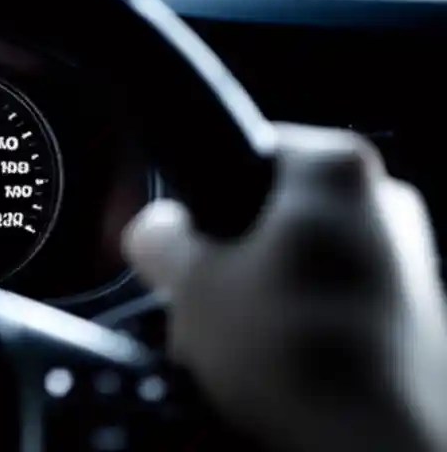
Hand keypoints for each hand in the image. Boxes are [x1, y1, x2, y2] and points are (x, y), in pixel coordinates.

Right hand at [125, 124, 446, 451]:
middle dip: (233, 255)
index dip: (200, 196)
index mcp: (335, 166)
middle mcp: (385, 200)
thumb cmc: (293, 350)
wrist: (375, 443)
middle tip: (203, 298)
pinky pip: (334, 302)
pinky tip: (278, 365)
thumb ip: (158, 238)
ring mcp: (410, 259)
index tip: (181, 238)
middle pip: (274, 212)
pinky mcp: (416, 314)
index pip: (245, 147)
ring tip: (238, 343)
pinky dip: (302, 326)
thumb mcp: (188, 282)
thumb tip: (153, 231)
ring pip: (302, 261)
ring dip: (263, 295)